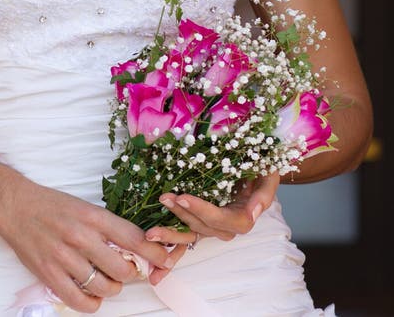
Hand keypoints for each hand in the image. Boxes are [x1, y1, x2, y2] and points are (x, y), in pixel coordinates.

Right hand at [0, 177, 177, 311]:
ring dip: (111, 289)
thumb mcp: (85, 208)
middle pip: (123, 269)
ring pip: (104, 288)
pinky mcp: (49, 275)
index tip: (164, 260)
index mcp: (93, 216)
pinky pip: (80, 302)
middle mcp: (81, 236)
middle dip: (130, 274)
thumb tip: (136, 249)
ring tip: (107, 281)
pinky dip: (92, 303)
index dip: (154, 253)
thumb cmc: (53, 206)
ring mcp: (64, 257)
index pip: (134, 238)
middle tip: (125, 270)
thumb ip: (108, 227)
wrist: (15, 206)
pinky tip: (91, 294)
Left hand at [143, 171, 280, 247]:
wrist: (257, 168)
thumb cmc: (263, 170)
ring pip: (191, 233)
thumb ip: (264, 196)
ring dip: (171, 232)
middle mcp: (226, 226)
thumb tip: (254, 213)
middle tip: (162, 200)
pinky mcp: (202, 221)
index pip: (221, 219)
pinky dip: (171, 244)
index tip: (182, 196)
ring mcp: (212, 226)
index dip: (201, 210)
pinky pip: (187, 235)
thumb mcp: (269, 178)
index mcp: (242, 218)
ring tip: (152, 230)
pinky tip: (155, 251)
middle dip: (180, 215)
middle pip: (201, 226)